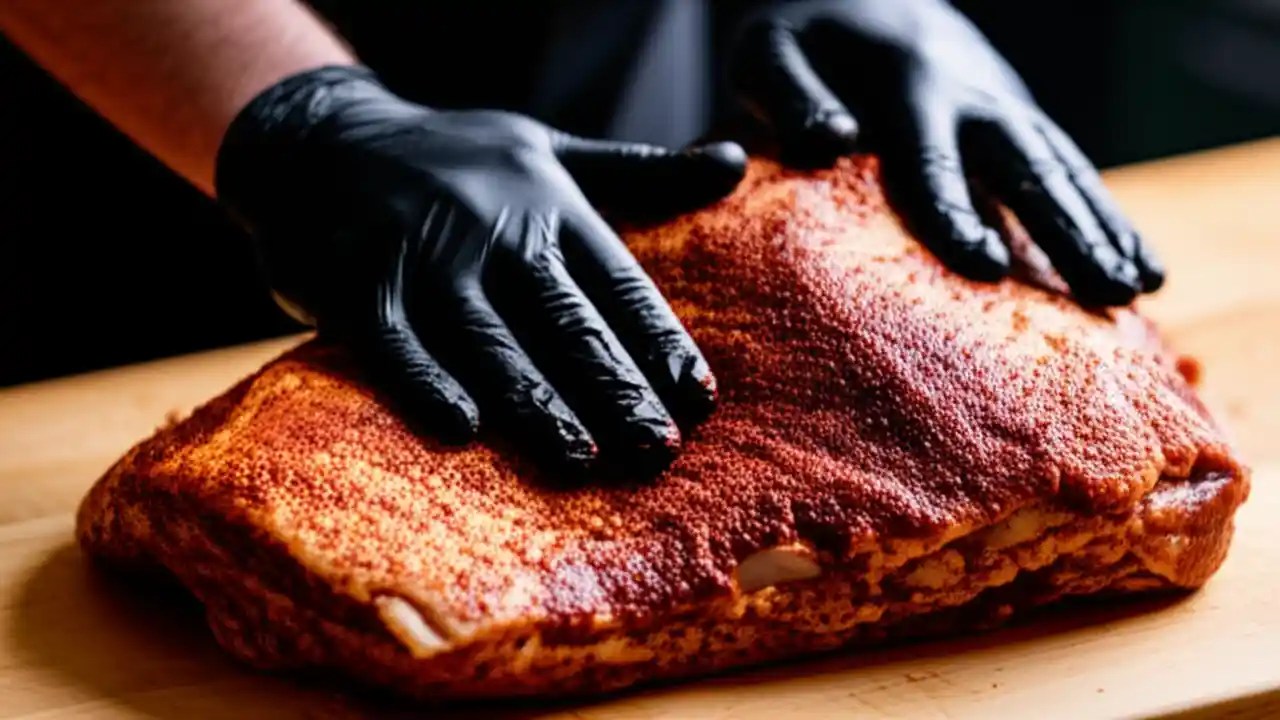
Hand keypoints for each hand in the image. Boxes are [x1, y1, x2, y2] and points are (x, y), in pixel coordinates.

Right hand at [215, 66, 745, 470]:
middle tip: (658, 449)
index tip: (699, 399)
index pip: (618, 283)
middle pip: (565, 321)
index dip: (659, 341)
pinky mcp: (358, 285)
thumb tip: (739, 160)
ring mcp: (424, 259)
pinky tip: (462, 430)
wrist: (324, 139)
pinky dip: (424, 382)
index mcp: (550, 206)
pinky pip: (395, 341)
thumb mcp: (554, 151)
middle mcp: (495, 231)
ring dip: (537, 403)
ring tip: (584, 459)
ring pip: (490, 341)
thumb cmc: (458, 160)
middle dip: (615, 388)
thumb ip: (643, 170)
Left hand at [729, 0, 1163, 305]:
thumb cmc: (803, 36)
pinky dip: (1108, 215)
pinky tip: (1139, 264)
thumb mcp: (771, 52)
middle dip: (1066, 230)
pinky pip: (1070, 168)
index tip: (983, 265)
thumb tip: (829, 143)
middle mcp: (971, 95)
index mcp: (906, 85)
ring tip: (1140, 289)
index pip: (932, 157)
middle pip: (1026, 166)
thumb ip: (792, 95)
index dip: (955, 210)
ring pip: (1063, 168)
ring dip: (1103, 227)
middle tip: (1104, 293)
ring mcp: (1004, 104)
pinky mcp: (1018, 118)